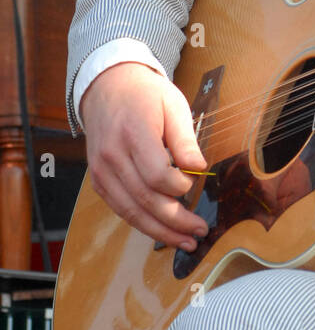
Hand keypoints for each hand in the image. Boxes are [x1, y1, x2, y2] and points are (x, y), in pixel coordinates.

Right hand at [79, 62, 209, 250]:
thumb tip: (198, 168)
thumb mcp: (173, 105)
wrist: (107, 87)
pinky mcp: (99, 180)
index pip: (157, 175)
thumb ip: (185, 140)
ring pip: (131, 211)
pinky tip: (163, 231)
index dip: (180, 187)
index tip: (194, 183)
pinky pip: (120, 209)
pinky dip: (142, 223)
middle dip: (176, 221)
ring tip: (185, 242)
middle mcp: (112, 155)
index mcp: (133, 133)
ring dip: (160, 232)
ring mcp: (101, 170)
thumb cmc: (146, 95)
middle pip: (145, 199)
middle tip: (200, 231)